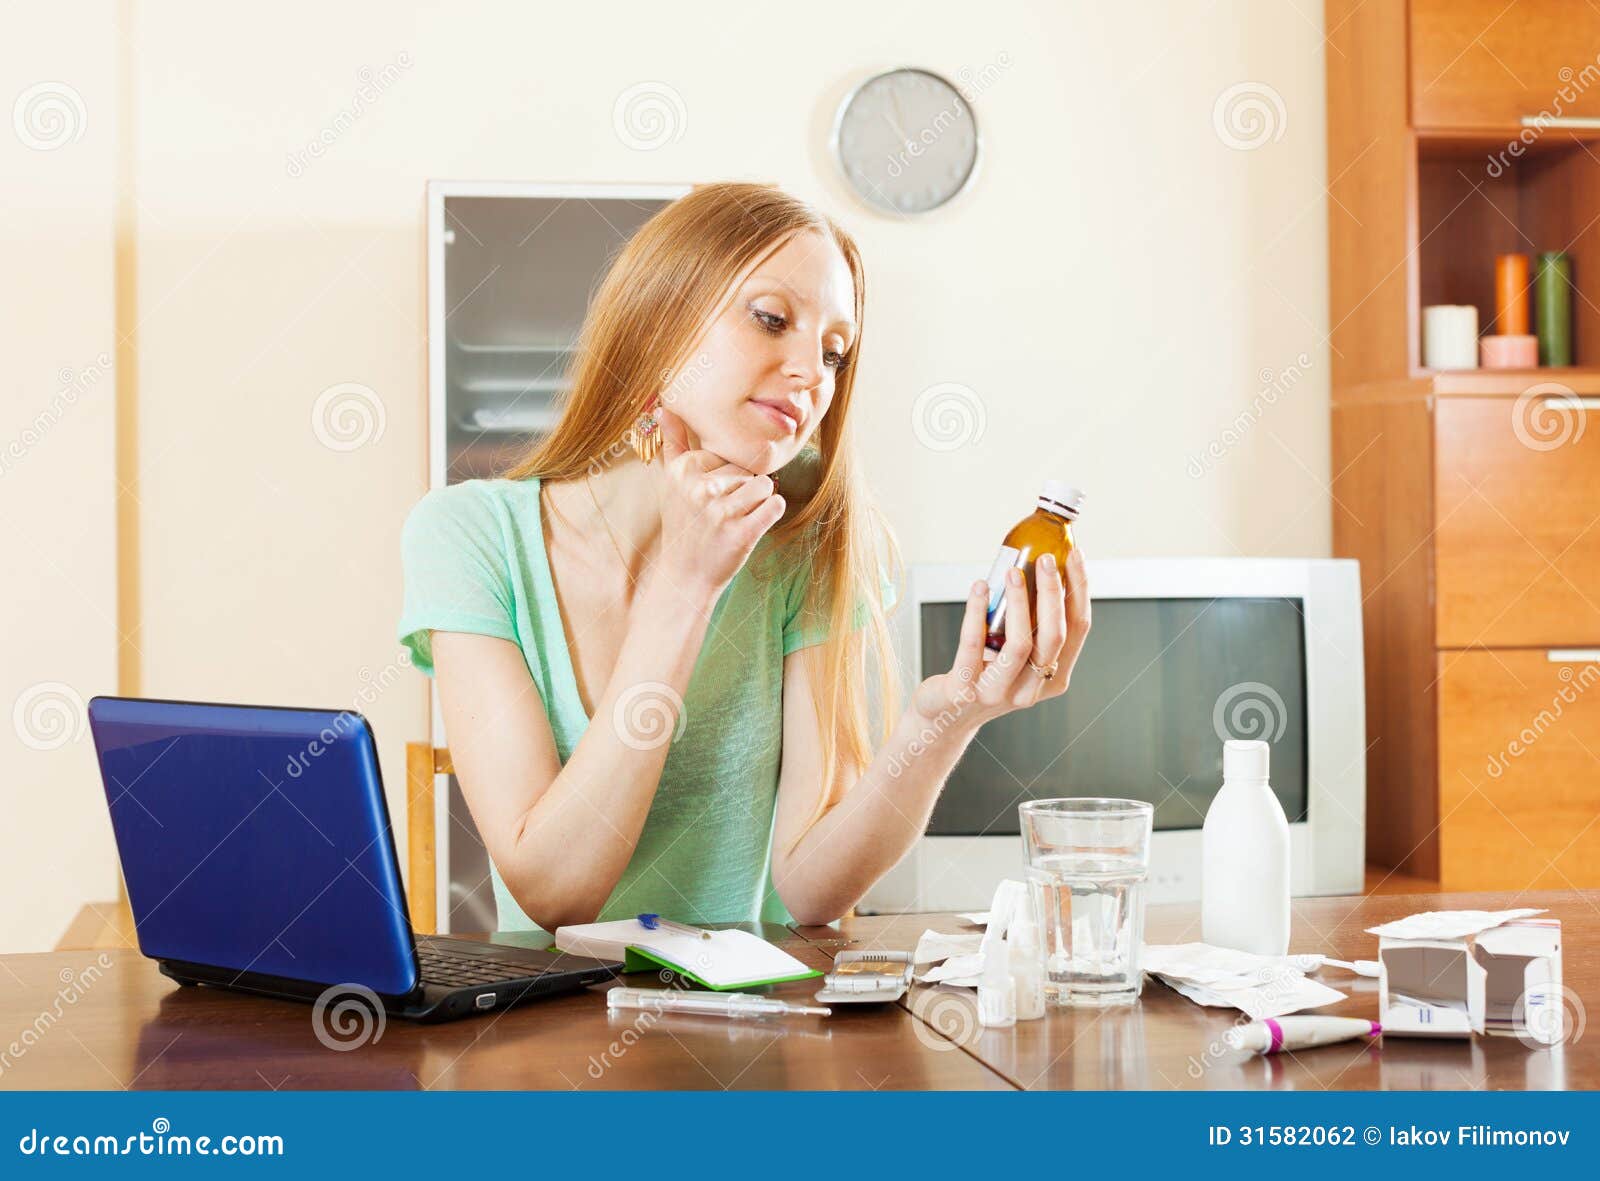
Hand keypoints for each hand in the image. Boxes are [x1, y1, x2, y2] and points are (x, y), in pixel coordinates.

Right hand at [652, 406, 785, 600]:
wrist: (686, 575)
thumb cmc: (684, 524)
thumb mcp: (672, 483)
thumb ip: (673, 443)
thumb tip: (665, 408)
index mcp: (684, 469)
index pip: (729, 453)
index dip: (726, 475)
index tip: (707, 497)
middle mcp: (700, 488)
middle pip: (748, 469)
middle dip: (742, 489)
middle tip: (719, 514)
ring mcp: (721, 512)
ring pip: (764, 484)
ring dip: (757, 502)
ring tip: (734, 519)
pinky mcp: (742, 533)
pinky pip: (775, 504)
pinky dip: (769, 513)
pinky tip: (750, 525)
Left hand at [910, 547, 1090, 728]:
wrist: (943, 717)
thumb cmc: (981, 677)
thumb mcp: (1014, 655)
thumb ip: (1030, 624)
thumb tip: (1036, 569)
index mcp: (1052, 678)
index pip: (1077, 630)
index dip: (1080, 590)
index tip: (1075, 557)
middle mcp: (1030, 689)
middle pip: (1054, 637)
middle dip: (1054, 593)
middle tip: (1046, 559)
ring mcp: (997, 693)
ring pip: (1020, 645)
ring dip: (1019, 602)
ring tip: (1012, 572)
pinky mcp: (964, 690)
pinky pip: (973, 645)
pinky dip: (977, 612)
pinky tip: (978, 588)